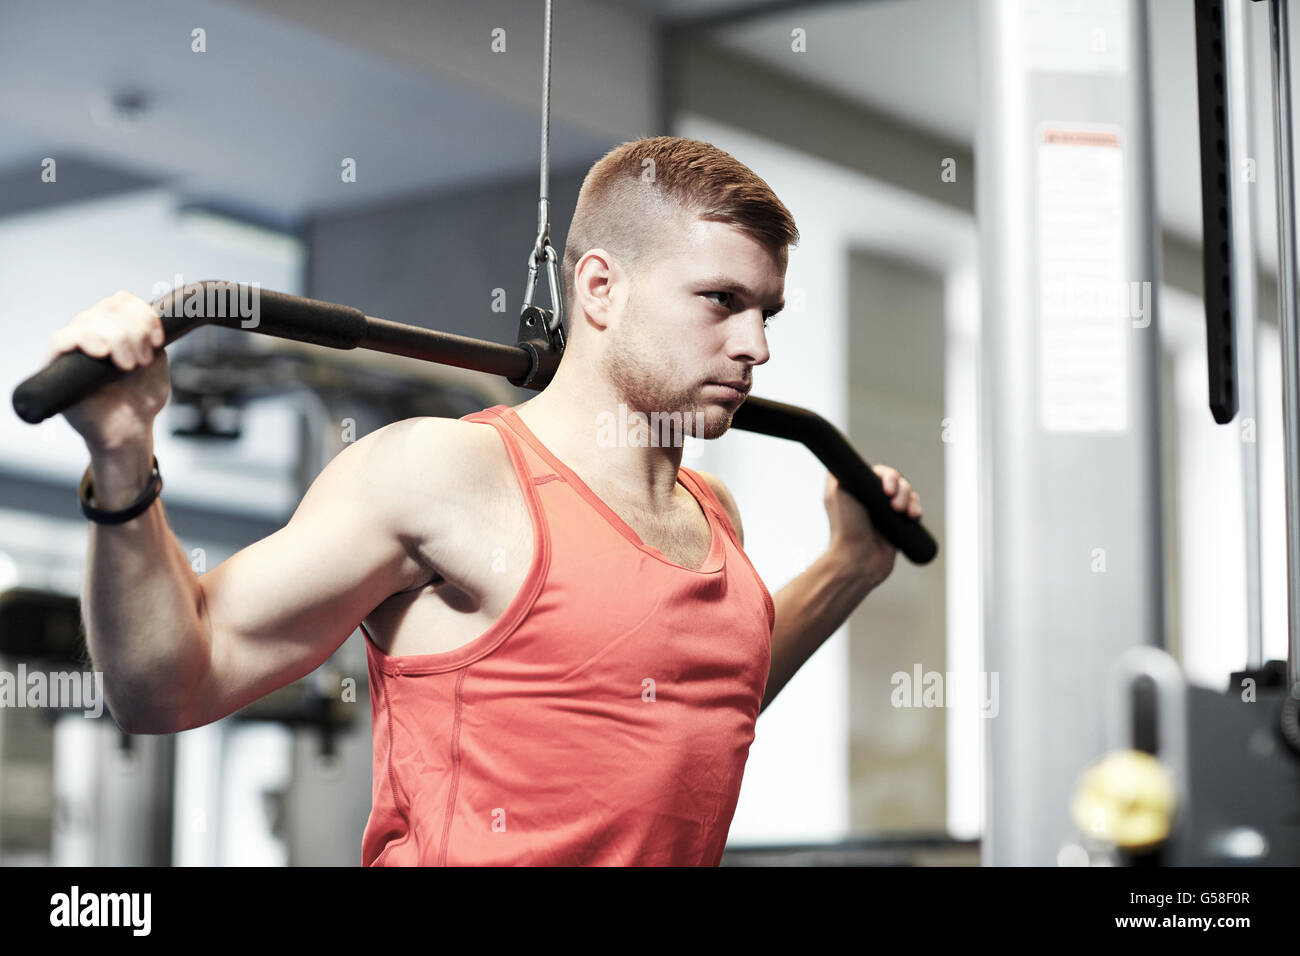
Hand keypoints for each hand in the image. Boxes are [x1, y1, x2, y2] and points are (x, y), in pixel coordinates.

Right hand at [44, 290, 169, 452]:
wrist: (130, 432)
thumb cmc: (141, 400)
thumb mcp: (155, 363)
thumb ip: (151, 339)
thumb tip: (146, 319)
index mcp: (115, 330)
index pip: (121, 302)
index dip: (141, 313)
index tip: (158, 339)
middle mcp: (93, 334)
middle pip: (107, 309)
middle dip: (133, 332)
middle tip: (142, 360)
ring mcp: (74, 348)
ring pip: (88, 321)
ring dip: (116, 338)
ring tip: (129, 366)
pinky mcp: (56, 365)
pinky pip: (62, 340)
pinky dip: (84, 340)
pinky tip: (102, 352)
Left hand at [824, 464, 921, 588]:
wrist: (857, 559)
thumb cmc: (845, 527)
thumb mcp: (836, 492)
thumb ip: (841, 471)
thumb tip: (845, 456)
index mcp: (858, 489)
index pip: (880, 472)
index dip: (888, 477)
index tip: (887, 489)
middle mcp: (872, 499)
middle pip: (897, 481)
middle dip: (900, 490)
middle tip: (894, 505)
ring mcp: (886, 512)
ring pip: (908, 493)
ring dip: (909, 500)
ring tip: (902, 514)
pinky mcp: (898, 525)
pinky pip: (914, 509)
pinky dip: (916, 509)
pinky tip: (913, 517)